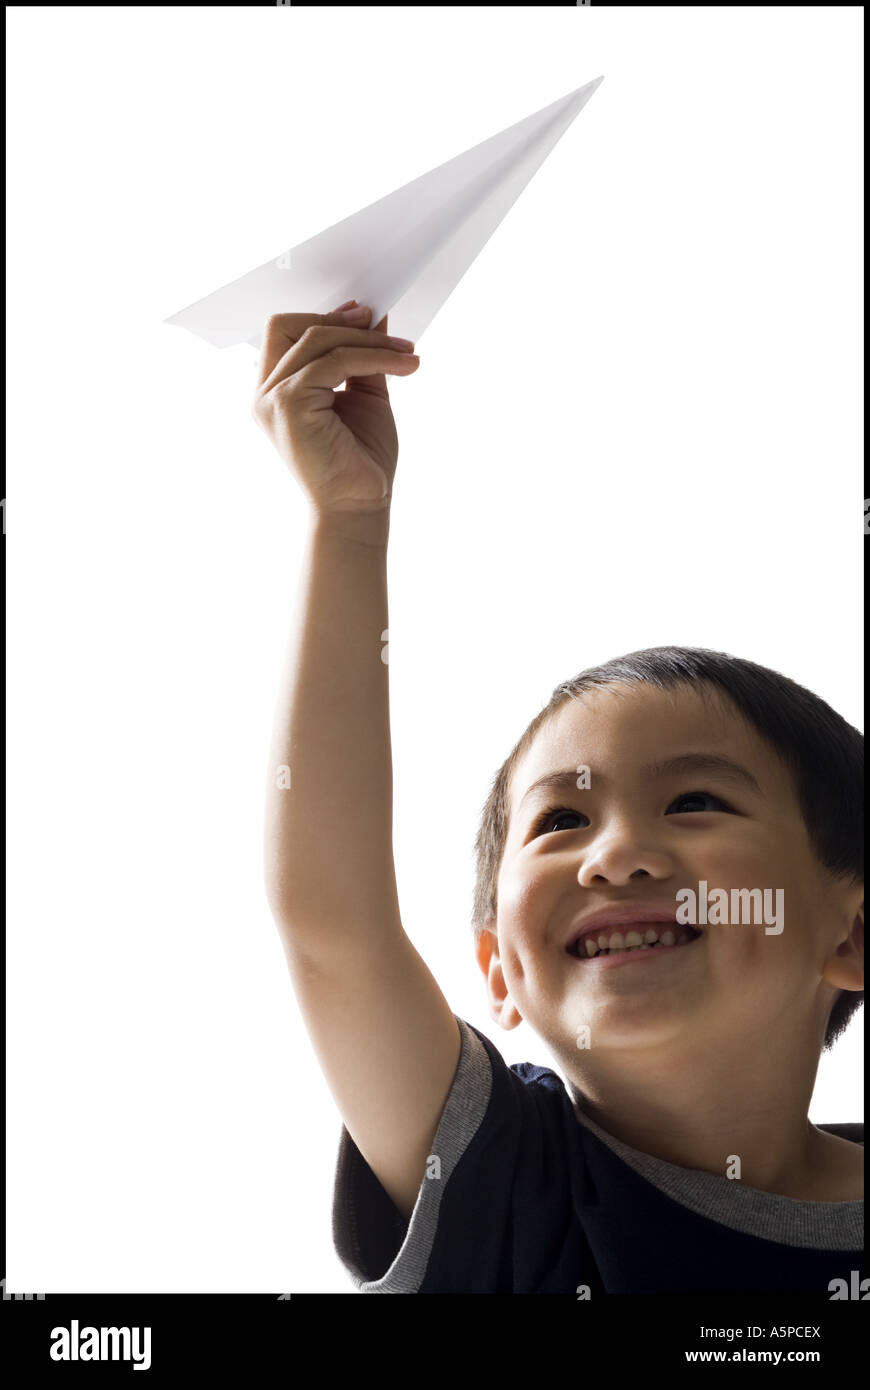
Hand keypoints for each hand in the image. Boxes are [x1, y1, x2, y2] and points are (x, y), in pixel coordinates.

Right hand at [251, 300, 419, 516]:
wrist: (360, 508)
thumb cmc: (360, 461)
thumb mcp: (364, 395)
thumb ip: (362, 355)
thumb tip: (372, 313)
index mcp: (275, 390)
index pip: (284, 332)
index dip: (322, 315)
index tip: (365, 312)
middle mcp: (265, 394)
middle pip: (287, 325)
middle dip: (337, 319)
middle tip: (381, 323)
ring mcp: (271, 400)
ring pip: (316, 340)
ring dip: (369, 340)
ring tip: (407, 353)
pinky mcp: (288, 406)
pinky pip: (334, 361)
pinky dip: (373, 357)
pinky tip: (405, 366)